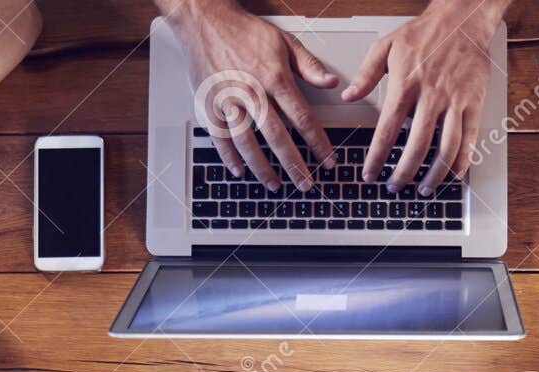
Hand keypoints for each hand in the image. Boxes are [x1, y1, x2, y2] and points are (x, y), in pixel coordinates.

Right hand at [171, 0, 336, 190]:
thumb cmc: (244, 31)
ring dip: (263, 168)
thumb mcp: (284, 41)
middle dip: (294, 165)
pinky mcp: (210, 104)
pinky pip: (220, 137)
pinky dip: (229, 157)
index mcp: (275, 78)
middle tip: (305, 184)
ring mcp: (229, 100)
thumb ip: (309, 65)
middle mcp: (253, 92)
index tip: (327, 161)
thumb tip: (332, 83)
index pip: (303, 118)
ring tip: (275, 184)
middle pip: (278, 137)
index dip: (318, 143)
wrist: (206, 20)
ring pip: (248, 143)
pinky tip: (240, 171)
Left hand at [342, 0, 501, 193]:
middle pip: (417, 145)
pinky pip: (470, 139)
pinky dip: (461, 161)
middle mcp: (432, 95)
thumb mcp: (387, 45)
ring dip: (434, 174)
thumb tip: (348, 96)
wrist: (462, 19)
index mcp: (407, 83)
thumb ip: (366, 73)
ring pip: (446, 148)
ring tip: (424, 189)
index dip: (377, 156)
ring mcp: (455, 101)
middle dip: (404, 173)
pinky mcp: (474, 103)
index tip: (369, 174)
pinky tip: (452, 174)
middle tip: (394, 187)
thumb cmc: (424, 32)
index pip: (388, 129)